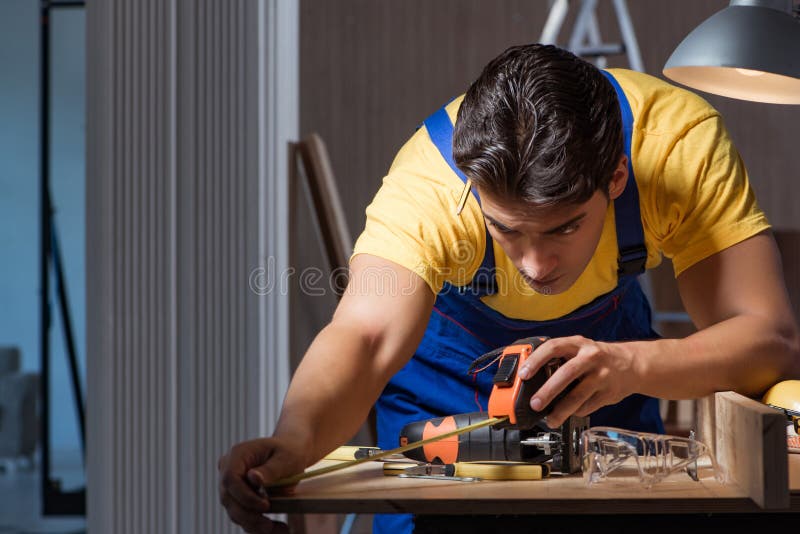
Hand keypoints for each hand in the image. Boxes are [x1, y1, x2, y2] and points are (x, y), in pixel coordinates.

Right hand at [218, 437, 305, 532]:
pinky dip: (258, 526)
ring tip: (279, 530)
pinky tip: (277, 529)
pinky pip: (244, 517)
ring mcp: (232, 486)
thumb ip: (270, 469)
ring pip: (234, 512)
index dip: (245, 496)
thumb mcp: (286, 458)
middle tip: (269, 526)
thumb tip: (253, 478)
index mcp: (238, 455)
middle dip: (249, 516)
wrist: (292, 453)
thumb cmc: (290, 451)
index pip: (231, 479)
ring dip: (254, 525)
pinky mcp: (239, 499)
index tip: (265, 506)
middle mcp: (229, 470)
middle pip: (229, 499)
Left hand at [517, 336, 639, 427]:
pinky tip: (571, 413)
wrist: (632, 364)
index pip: (553, 347)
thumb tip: (530, 375)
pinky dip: (576, 412)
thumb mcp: (578, 349)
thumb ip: (558, 357)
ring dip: (561, 411)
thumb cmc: (597, 357)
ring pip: (578, 396)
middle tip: (535, 404)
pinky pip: (588, 406)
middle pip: (566, 374)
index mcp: (578, 343)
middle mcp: (591, 357)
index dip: (536, 360)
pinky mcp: (609, 393)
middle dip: (548, 391)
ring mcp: (602, 375)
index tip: (524, 374)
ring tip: (550, 420)